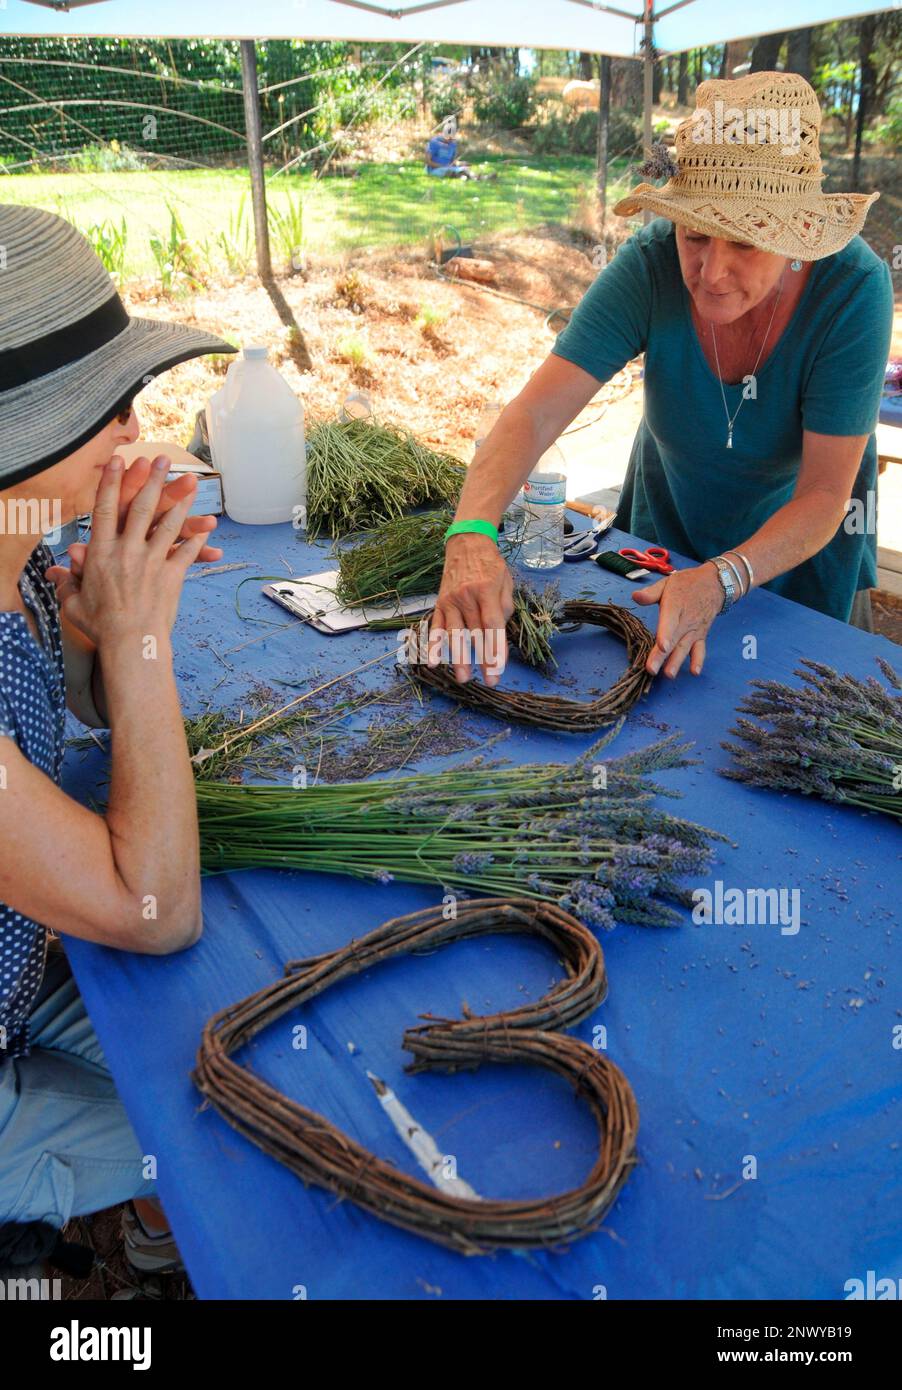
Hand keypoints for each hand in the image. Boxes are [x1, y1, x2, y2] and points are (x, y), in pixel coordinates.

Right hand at [45, 458, 209, 648]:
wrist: (131, 644)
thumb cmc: (100, 626)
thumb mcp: (74, 603)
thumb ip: (67, 583)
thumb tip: (57, 573)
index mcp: (101, 552)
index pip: (105, 508)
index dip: (111, 482)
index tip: (117, 461)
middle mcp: (128, 550)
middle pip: (142, 507)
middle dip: (153, 480)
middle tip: (162, 460)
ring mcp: (152, 561)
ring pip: (169, 524)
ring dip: (181, 502)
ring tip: (191, 483)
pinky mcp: (172, 576)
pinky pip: (187, 553)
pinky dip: (198, 540)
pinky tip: (208, 529)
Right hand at [429, 534, 513, 684]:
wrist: (467, 543)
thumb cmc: (490, 564)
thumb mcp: (506, 580)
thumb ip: (504, 606)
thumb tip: (499, 631)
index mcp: (486, 590)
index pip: (493, 626)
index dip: (496, 649)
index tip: (499, 669)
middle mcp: (466, 596)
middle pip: (475, 634)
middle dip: (482, 660)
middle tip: (488, 681)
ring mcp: (450, 600)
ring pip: (454, 634)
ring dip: (458, 658)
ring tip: (463, 678)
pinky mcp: (439, 603)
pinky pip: (435, 627)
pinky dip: (434, 645)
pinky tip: (434, 662)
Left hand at [633, 563, 722, 678]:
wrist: (715, 584)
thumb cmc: (686, 584)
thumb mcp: (667, 583)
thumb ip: (651, 593)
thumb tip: (635, 596)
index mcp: (674, 606)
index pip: (670, 622)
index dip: (666, 635)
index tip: (661, 646)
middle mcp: (685, 620)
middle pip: (673, 640)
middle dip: (663, 656)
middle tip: (652, 670)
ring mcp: (694, 630)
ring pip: (684, 648)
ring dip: (677, 662)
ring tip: (669, 675)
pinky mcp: (701, 635)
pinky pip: (700, 649)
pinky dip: (698, 660)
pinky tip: (694, 672)